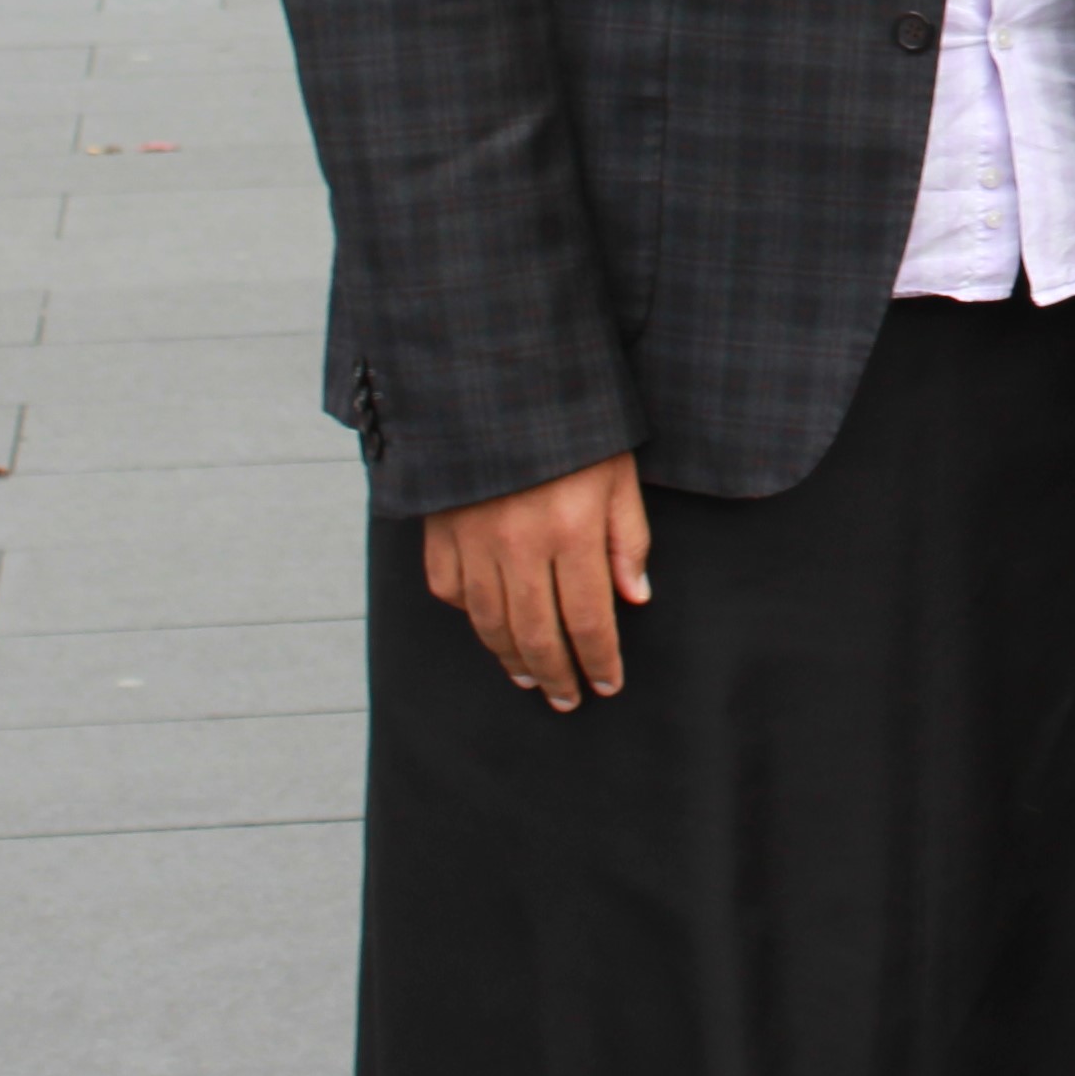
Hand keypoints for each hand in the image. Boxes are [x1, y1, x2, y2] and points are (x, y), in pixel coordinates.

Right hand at [422, 451, 652, 712]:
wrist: (498, 376)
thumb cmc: (574, 425)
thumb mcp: (619, 473)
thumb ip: (628, 540)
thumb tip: (634, 600)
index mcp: (571, 529)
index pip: (589, 619)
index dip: (600, 660)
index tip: (608, 685)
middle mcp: (518, 543)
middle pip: (537, 633)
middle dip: (556, 674)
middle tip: (567, 699)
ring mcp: (473, 539)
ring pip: (490, 622)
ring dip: (512, 658)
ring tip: (532, 677)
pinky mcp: (440, 529)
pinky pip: (450, 590)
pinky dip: (470, 616)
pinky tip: (490, 629)